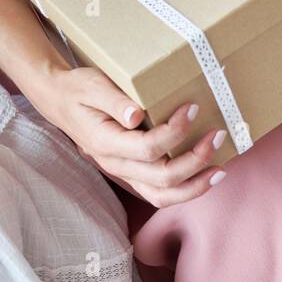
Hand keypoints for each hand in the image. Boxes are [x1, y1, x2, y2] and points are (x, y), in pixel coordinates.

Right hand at [25, 66, 225, 206]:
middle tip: (218, 134)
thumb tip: (136, 115)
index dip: (175, 132)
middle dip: (195, 159)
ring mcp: (123, 173)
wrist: (60, 102)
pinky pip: (160, 193)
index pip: (147, 148)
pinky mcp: (132, 175)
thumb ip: (114, 100)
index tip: (193, 108)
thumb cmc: (78, 89)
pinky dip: (186, 189)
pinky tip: (207, 175)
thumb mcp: (91, 85)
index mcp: (104, 142)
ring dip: (195, 185)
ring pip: (162, 195)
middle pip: (161, 177)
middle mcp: (114, 164)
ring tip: (221, 168)